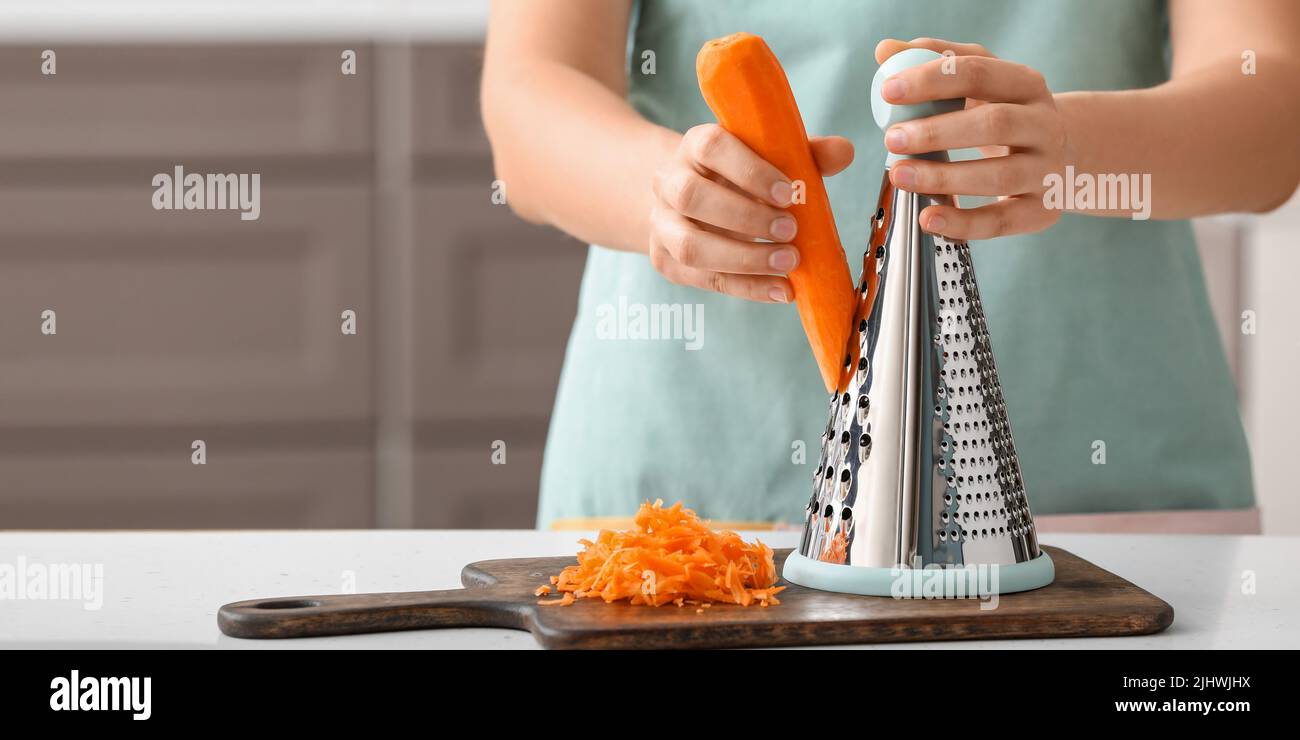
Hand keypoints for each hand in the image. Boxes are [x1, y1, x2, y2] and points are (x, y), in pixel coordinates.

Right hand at [650, 124, 853, 301]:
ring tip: (788, 262)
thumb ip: (804, 154)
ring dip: (743, 258)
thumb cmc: (738, 177)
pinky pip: (704, 280)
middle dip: (744, 216)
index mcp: (695, 146)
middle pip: (691, 197)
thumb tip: (843, 151)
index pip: (711, 147)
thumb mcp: (769, 159)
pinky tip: (781, 289)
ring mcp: (662, 224)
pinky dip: (747, 287)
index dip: (749, 170)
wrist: (691, 202)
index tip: (788, 192)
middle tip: (791, 229)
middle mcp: (669, 182)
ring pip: (690, 246)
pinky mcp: (667, 260)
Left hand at [875, 38, 1067, 239]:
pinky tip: (928, 218)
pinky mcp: (1040, 211)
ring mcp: (1046, 171)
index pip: (980, 73)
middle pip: (994, 125)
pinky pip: (1000, 222)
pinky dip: (962, 223)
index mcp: (1026, 84)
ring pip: (997, 176)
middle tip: (892, 138)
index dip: (932, 80)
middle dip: (937, 132)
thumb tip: (885, 50)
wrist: (1065, 157)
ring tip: (899, 175)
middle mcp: (1044, 125)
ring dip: (943, 177)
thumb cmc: (1007, 112)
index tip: (889, 90)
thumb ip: (934, 61)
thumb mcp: (981, 81)